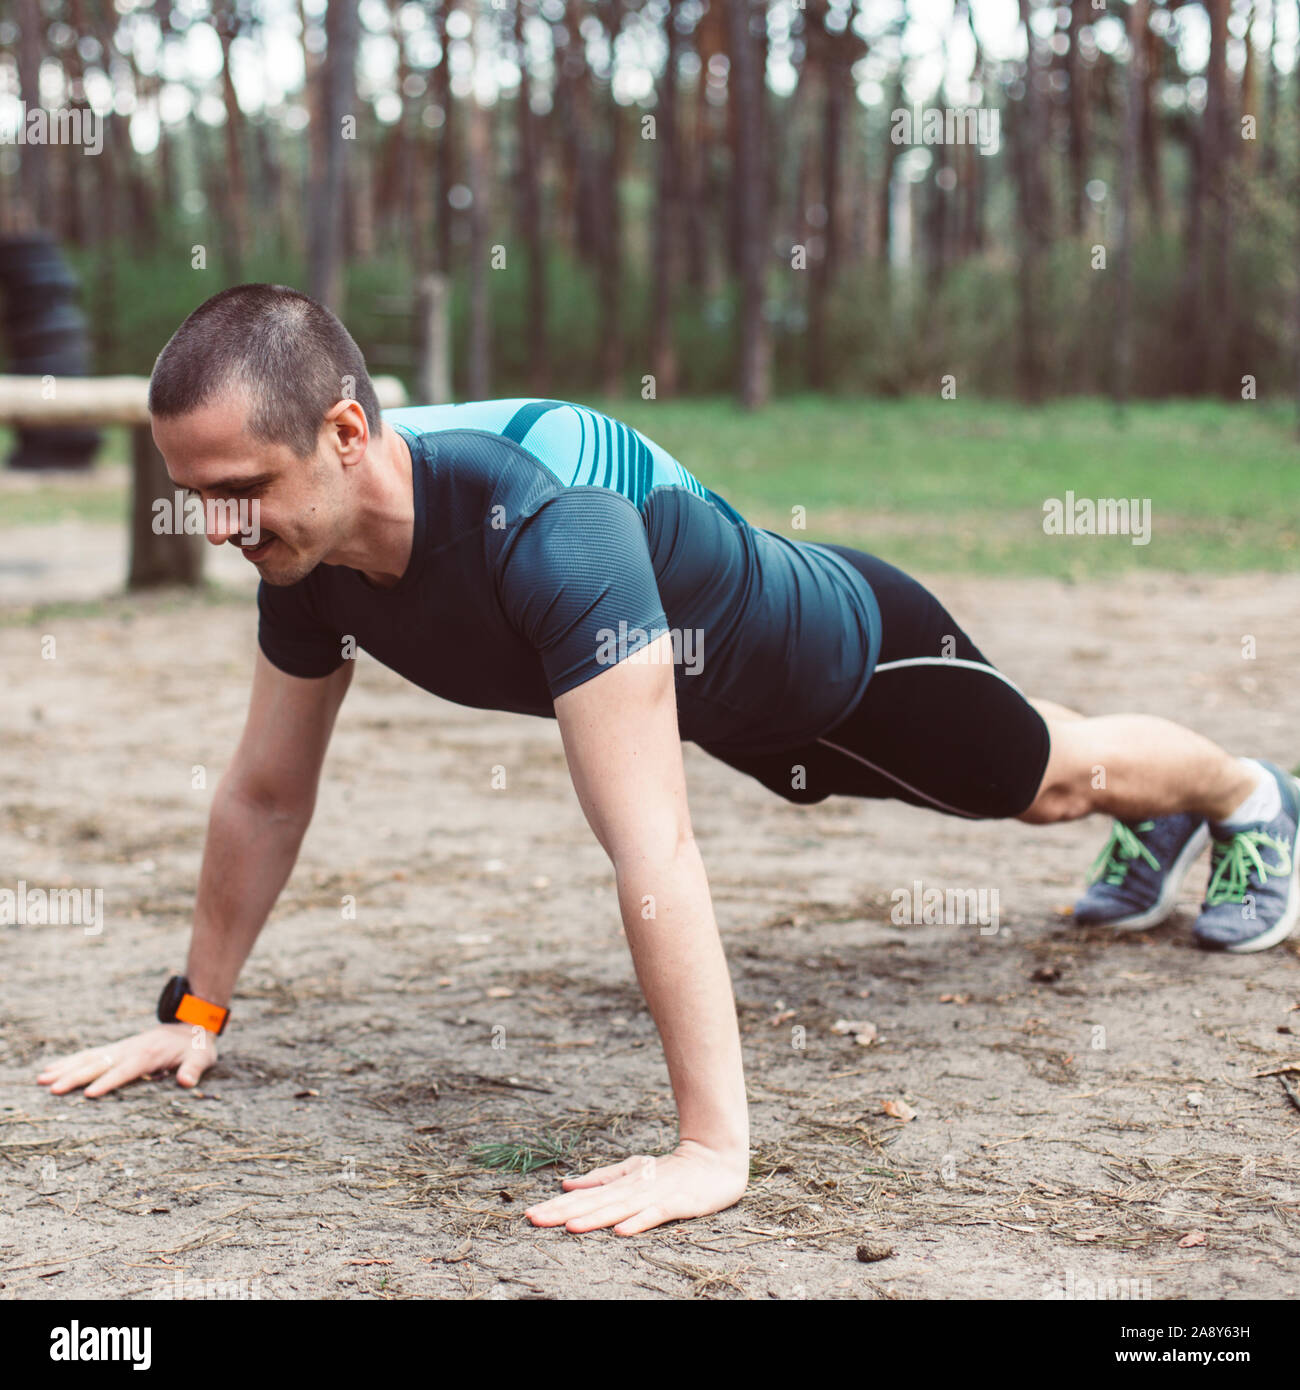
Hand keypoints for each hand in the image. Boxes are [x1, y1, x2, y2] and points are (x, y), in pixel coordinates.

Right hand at [36, 1023, 217, 1097]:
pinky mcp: (117, 1049)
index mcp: (149, 1055)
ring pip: (89, 1058)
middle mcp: (130, 1050)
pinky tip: (53, 1068)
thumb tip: (187, 1081)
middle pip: (99, 1064)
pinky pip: (91, 1054)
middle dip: (75, 1077)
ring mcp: (121, 1048)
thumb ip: (194, 1069)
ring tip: (42, 1078)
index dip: (108, 1082)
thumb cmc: (197, 1046)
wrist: (192, 1023)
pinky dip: (71, 1060)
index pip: (125, 1070)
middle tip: (52, 1089)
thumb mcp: (202, 1057)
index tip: (88, 1094)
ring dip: (66, 1068)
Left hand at [524, 1139, 748, 1234]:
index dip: (557, 1206)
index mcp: (621, 1183)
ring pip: (620, 1209)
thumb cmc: (669, 1169)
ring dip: (595, 1218)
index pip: (583, 1198)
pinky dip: (639, 1222)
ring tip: (569, 1226)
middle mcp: (633, 1189)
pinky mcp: (679, 1203)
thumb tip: (566, 1185)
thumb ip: (601, 1179)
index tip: (529, 1214)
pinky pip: (656, 1215)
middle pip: (595, 1203)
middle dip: (564, 1212)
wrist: (714, 1158)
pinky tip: (621, 1231)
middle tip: (534, 1219)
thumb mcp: (633, 1171)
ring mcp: (655, 1195)